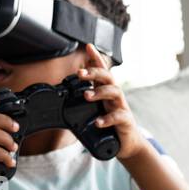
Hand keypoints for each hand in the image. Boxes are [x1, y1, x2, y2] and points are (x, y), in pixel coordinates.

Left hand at [77, 44, 148, 160]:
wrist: (126, 143)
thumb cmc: (109, 124)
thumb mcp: (94, 111)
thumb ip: (83, 103)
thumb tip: (62, 97)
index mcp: (105, 92)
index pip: (101, 71)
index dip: (95, 58)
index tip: (88, 46)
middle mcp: (114, 96)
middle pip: (108, 77)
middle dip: (94, 72)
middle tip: (80, 73)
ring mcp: (121, 107)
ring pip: (115, 92)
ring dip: (100, 92)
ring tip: (87, 96)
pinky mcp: (126, 122)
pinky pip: (119, 117)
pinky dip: (107, 118)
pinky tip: (98, 122)